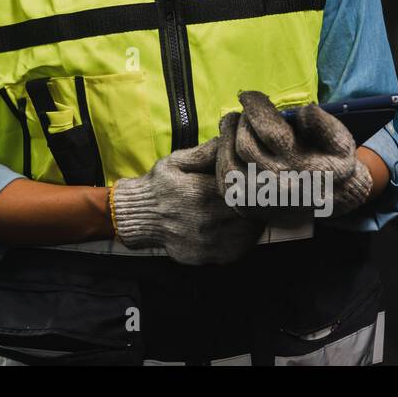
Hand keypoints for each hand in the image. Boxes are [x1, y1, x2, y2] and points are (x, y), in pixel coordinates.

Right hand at [112, 136, 263, 265]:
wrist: (137, 214)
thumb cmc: (160, 185)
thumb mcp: (177, 161)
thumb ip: (206, 152)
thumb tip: (230, 139)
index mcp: (200, 192)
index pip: (243, 191)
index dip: (255, 187)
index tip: (259, 183)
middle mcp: (204, 219)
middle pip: (248, 214)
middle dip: (256, 206)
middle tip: (260, 198)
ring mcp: (205, 242)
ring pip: (246, 235)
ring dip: (253, 225)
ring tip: (251, 214)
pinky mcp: (204, 257)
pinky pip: (235, 252)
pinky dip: (243, 242)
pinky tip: (239, 230)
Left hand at [216, 90, 372, 220]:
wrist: (335, 200)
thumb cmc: (334, 163)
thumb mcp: (340, 141)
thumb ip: (322, 124)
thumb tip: (303, 111)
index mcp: (301, 165)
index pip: (269, 130)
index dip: (255, 107)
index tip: (249, 95)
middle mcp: (279, 184)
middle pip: (245, 146)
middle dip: (241, 122)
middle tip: (242, 111)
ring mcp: (261, 199)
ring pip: (229, 166)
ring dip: (226, 139)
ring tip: (231, 123)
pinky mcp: (249, 208)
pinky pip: (225, 184)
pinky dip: (221, 161)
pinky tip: (226, 146)